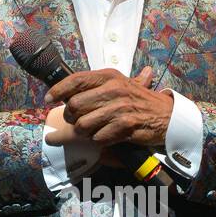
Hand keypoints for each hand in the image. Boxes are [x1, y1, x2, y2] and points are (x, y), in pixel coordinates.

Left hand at [46, 66, 172, 149]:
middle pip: (74, 106)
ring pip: (83, 125)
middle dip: (71, 117)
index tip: (48, 99)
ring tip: (93, 130)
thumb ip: (95, 85)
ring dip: (84, 132)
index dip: (58, 90)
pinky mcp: (125, 126)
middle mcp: (114, 89)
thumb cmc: (140, 101)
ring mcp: (120, 108)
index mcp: (110, 76)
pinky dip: (99, 140)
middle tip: (76, 121)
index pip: (76, 80)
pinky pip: (98, 137)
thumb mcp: (120, 84)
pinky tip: (106, 136)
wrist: (167, 116)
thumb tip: (66, 89)